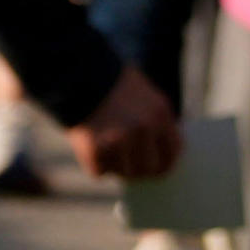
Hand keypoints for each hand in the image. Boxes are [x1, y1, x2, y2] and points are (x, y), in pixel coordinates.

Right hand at [68, 65, 179, 181]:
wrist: (76, 76)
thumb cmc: (111, 83)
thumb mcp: (145, 95)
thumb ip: (155, 121)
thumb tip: (162, 150)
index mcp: (160, 114)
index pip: (173, 151)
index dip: (165, 163)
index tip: (158, 168)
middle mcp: (143, 129)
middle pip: (150, 168)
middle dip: (141, 170)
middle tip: (131, 168)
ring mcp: (119, 140)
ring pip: (125, 173)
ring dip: (117, 167)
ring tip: (108, 153)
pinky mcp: (94, 150)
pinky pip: (100, 172)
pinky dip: (96, 165)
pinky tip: (91, 150)